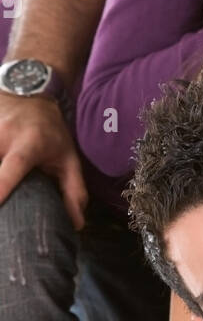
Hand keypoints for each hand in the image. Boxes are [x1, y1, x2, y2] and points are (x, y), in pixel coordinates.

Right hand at [0, 94, 86, 227]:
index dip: (2, 184)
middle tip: (3, 213)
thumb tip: (77, 225)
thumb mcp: (68, 159)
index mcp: (31, 142)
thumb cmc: (50, 133)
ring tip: (1, 198)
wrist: (30, 96)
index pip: (15, 164)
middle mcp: (4, 133)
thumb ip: (73, 191)